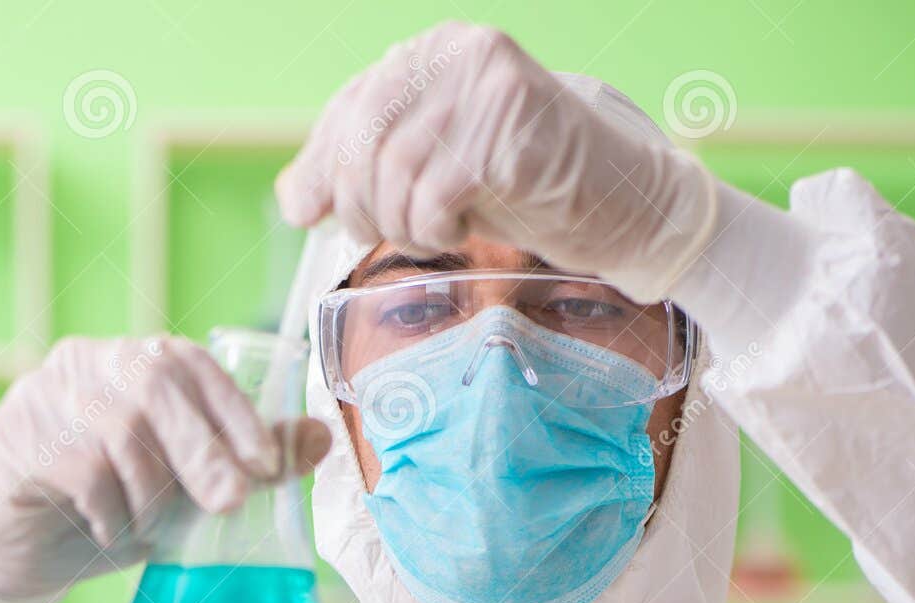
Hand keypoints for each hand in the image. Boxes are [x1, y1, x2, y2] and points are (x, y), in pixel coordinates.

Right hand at [0, 336, 331, 600]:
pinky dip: (107, 510)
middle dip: (202, 451)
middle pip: (155, 386)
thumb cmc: (109, 510)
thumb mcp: (184, 491)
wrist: (15, 554)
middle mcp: (89, 362)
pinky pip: (79, 469)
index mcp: (136, 360)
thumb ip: (246, 462)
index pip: (193, 365)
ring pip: (119, 431)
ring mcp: (45, 394)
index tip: (267, 464)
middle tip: (230, 503)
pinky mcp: (13, 436)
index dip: (236, 411)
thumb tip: (320, 438)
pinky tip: (105, 529)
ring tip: (150, 530)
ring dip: (149, 494)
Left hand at [275, 22, 716, 302]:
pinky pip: (436, 190)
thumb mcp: (432, 176)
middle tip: (377, 236)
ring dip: (398, 222)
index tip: (312, 213)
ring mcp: (489, 86)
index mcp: (434, 54)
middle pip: (364, 135)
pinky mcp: (513, 129)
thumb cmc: (524, 191)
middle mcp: (460, 54)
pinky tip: (455, 231)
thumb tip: (293, 200)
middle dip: (357, 201)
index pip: (350, 106)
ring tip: (427, 236)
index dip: (322, 166)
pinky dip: (432, 226)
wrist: (621, 206)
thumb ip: (365, 174)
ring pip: (395, 167)